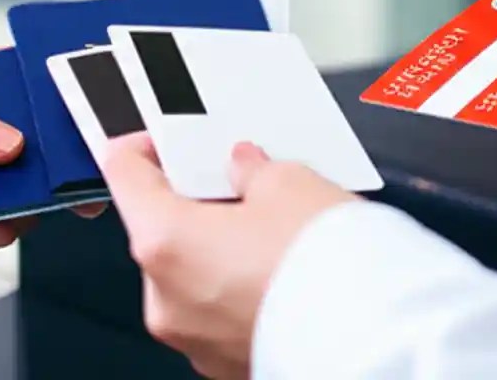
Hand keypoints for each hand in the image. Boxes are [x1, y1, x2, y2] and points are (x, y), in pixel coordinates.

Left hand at [102, 133, 355, 378]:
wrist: (373, 338)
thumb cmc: (326, 267)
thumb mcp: (290, 182)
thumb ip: (252, 169)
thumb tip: (245, 168)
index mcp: (162, 241)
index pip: (123, 174)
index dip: (145, 147)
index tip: (166, 140)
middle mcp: (164, 298)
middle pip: (159, 230)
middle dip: (195, 204)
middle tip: (238, 183)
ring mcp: (193, 339)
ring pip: (189, 276)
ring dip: (218, 251)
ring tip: (273, 232)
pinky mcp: (225, 364)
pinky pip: (219, 313)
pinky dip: (240, 291)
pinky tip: (281, 272)